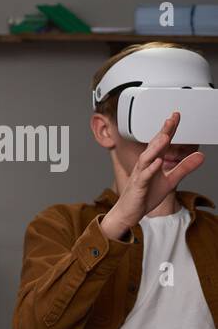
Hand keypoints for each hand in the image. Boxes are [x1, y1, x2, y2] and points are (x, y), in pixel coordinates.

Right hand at [101, 112, 204, 239]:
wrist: (128, 212)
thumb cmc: (145, 195)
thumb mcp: (170, 181)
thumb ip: (184, 168)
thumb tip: (200, 156)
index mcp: (154, 162)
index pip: (162, 142)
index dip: (169, 129)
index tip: (175, 116)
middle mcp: (146, 165)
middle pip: (154, 146)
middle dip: (162, 132)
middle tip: (171, 120)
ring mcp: (140, 175)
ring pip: (147, 158)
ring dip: (156, 147)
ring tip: (165, 137)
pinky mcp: (138, 187)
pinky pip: (144, 176)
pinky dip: (151, 169)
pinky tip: (158, 162)